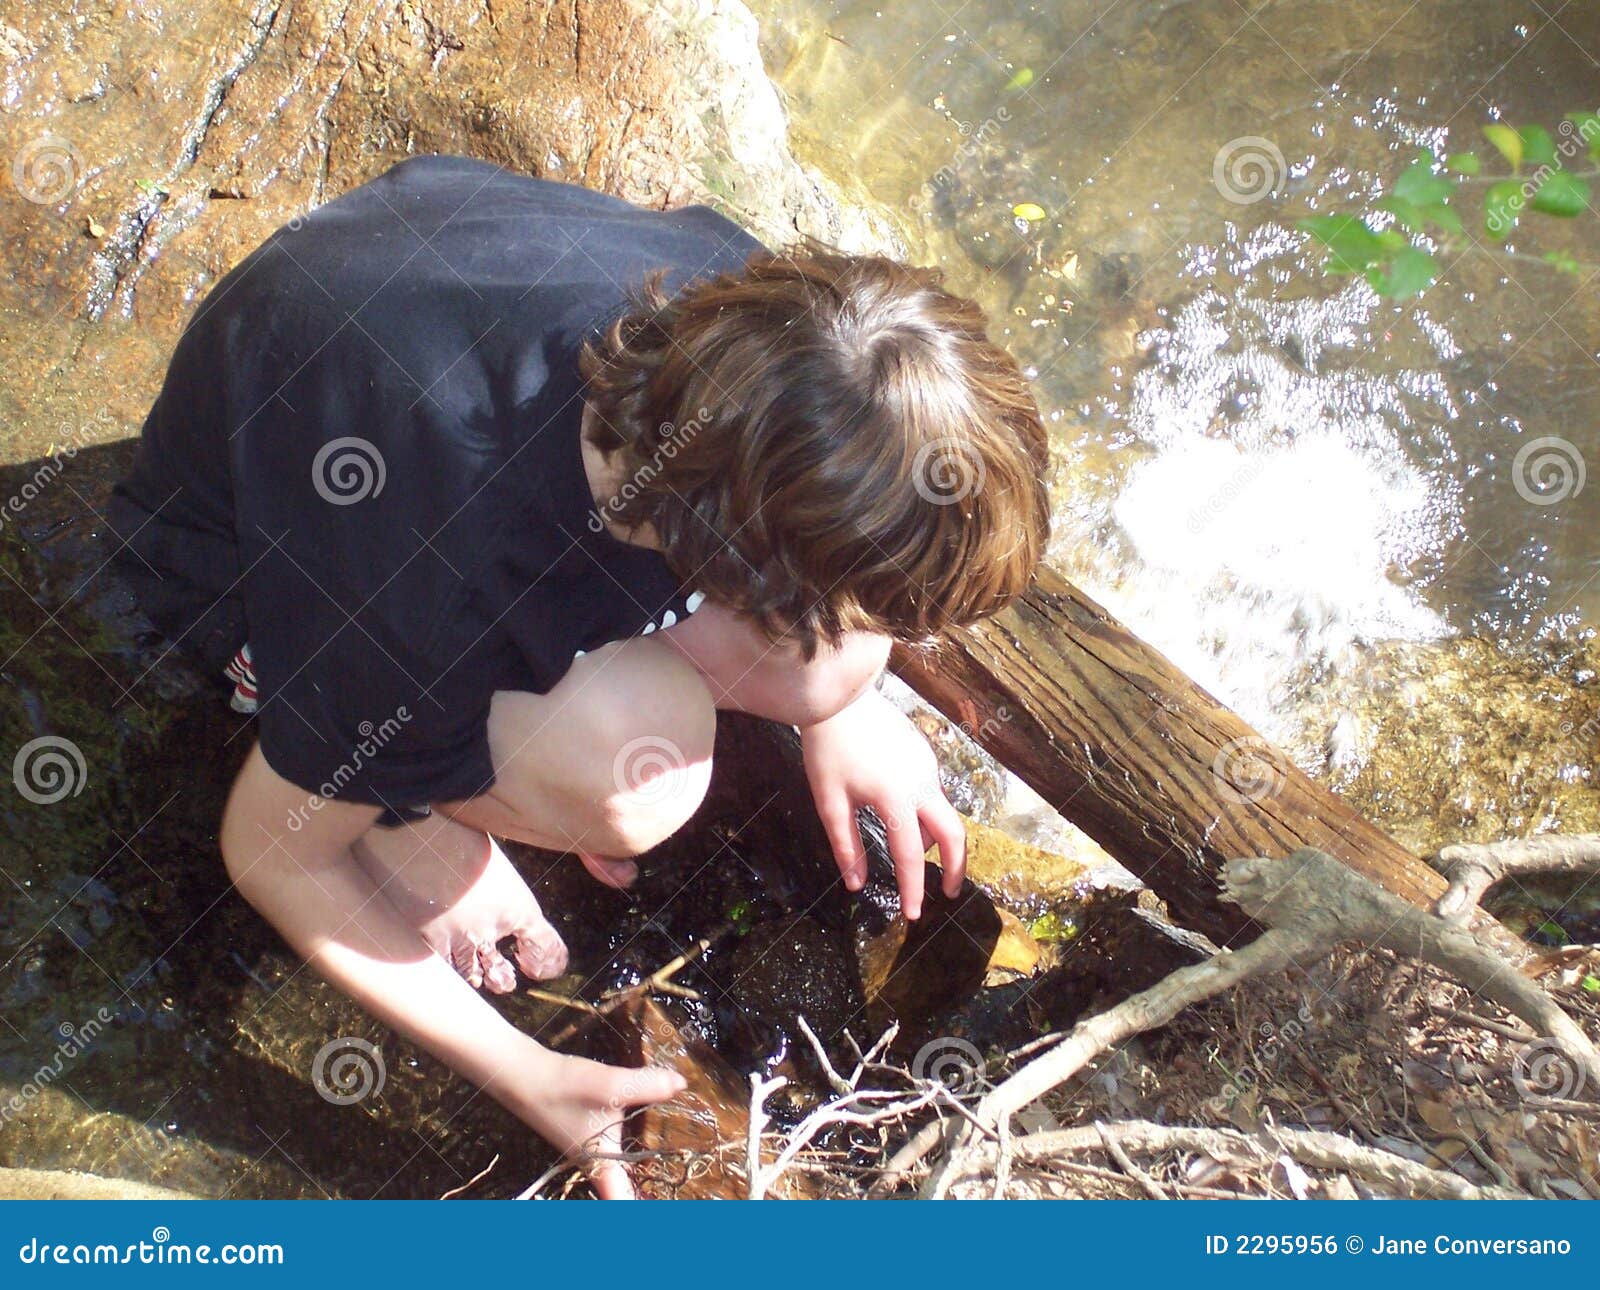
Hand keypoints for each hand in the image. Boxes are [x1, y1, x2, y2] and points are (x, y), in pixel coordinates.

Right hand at [504, 1041, 685, 1199]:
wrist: (525, 1074)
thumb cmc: (563, 1088)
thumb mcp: (608, 1086)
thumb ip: (646, 1086)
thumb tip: (681, 1084)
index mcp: (602, 1166)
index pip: (625, 1205)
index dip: (645, 1211)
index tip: (674, 1209)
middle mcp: (597, 1165)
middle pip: (625, 1194)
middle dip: (649, 1196)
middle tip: (683, 1193)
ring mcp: (591, 1150)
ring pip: (621, 1175)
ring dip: (642, 1178)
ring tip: (673, 1171)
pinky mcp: (588, 1134)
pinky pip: (617, 1156)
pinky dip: (635, 1155)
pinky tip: (649, 1138)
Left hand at [799, 688, 965, 918]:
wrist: (840, 695)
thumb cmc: (828, 747)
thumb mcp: (829, 801)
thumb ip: (846, 845)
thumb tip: (857, 884)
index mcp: (896, 799)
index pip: (910, 857)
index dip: (912, 890)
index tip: (913, 916)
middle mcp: (922, 783)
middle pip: (953, 836)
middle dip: (954, 869)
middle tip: (945, 893)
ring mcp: (927, 766)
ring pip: (942, 813)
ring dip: (934, 840)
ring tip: (913, 857)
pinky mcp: (924, 754)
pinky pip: (932, 793)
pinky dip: (925, 815)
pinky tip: (902, 816)